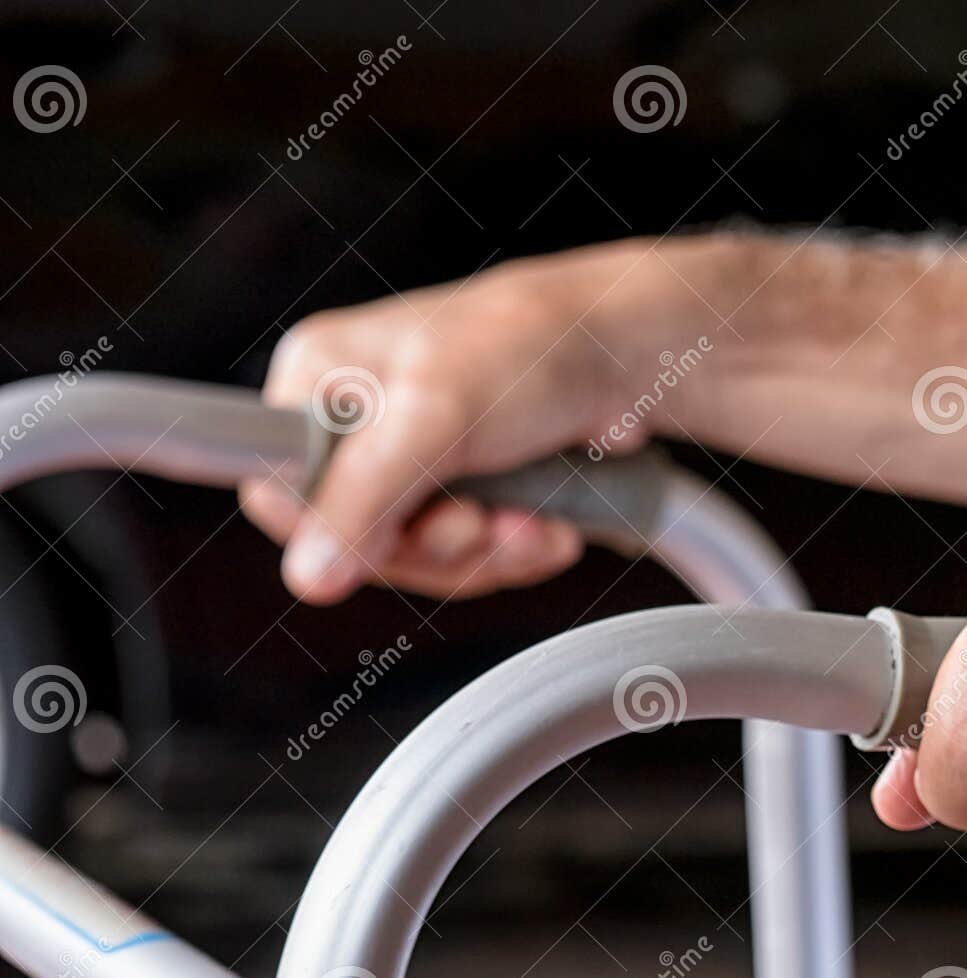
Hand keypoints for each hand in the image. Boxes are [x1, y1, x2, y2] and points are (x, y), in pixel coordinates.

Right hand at [241, 238, 702, 602]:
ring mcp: (415, 461)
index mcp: (321, 380)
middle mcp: (359, 422)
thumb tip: (307, 576)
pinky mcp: (467, 491)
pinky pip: (469, 559)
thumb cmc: (532, 350)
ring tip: (529, 519)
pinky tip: (546, 524)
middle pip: (356, 542)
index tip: (398, 531)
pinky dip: (514, 551)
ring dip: (487, 553)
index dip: (335, 532)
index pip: (277, 491)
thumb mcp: (438, 416)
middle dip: (438, 546)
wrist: (627, 357)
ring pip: (420, 560)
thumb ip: (366, 495)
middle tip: (482, 519)